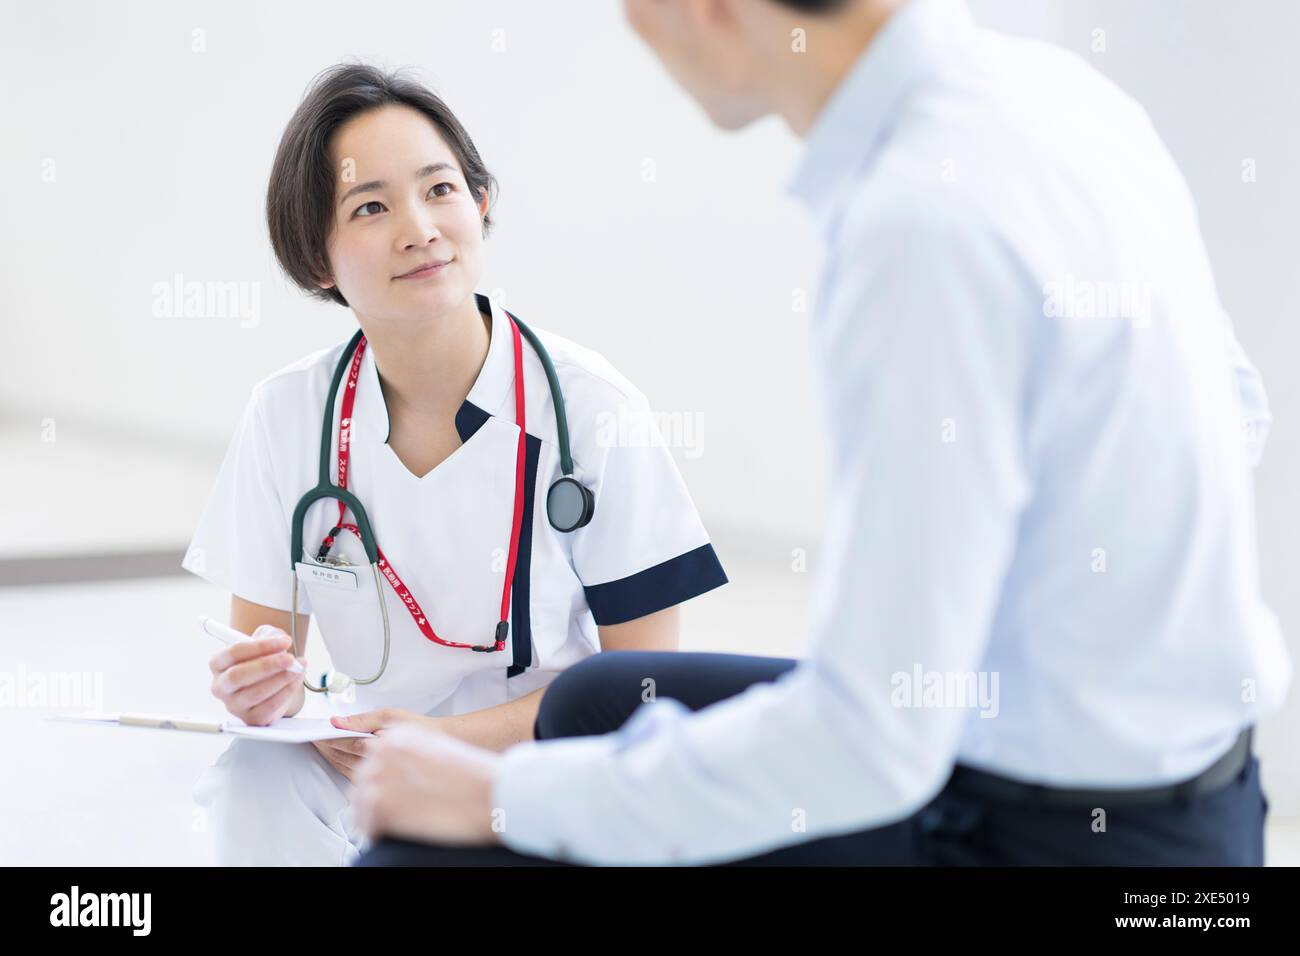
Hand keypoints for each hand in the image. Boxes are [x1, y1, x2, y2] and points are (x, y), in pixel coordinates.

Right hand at [208, 626, 305, 726]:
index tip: (285, 641)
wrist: (273, 686)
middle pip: (237, 675)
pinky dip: (287, 691)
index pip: (233, 653)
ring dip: (281, 678)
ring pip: (255, 693)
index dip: (260, 646)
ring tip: (298, 668)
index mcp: (219, 664)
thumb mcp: (265, 641)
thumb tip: (280, 640)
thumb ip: (270, 635)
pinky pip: (269, 707)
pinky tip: (296, 679)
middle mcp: (221, 687)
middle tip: (290, 658)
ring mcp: (234, 705)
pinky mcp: (251, 718)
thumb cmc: (264, 661)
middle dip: (267, 665)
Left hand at [311, 708, 423, 783]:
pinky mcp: (377, 780)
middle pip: (342, 756)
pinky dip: (338, 765)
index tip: (314, 733)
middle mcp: (378, 763)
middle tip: (310, 738)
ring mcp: (377, 774)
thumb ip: (362, 719)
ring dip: (329, 757)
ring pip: (344, 767)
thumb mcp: (391, 716)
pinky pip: (351, 774)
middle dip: (325, 747)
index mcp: (381, 745)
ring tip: (318, 745)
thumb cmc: (418, 728)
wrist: (440, 745)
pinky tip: (332, 756)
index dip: (328, 738)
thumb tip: (336, 721)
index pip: (347, 743)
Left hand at [352, 722, 501, 846]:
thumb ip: (409, 753)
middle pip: (361, 782)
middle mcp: (383, 751)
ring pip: (360, 805)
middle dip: (377, 799)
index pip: (370, 760)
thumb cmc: (473, 776)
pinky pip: (366, 826)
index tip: (390, 792)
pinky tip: (399, 833)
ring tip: (403, 823)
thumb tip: (396, 771)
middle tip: (402, 811)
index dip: (381, 780)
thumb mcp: (437, 749)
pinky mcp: (379, 805)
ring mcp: (378, 777)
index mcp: (397, 734)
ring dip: (376, 817)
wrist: (491, 793)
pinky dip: (379, 834)